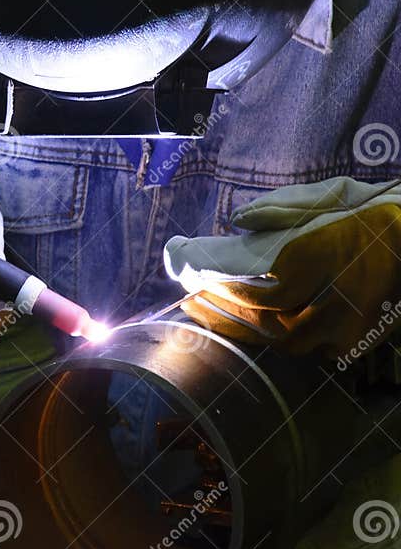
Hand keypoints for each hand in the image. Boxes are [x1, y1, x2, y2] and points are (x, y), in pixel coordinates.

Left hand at [164, 177, 400, 357]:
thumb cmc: (362, 215)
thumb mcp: (319, 202)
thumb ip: (275, 212)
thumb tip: (237, 222)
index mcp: (317, 263)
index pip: (253, 289)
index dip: (217, 289)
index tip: (187, 277)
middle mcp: (329, 303)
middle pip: (262, 322)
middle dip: (221, 313)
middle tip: (190, 302)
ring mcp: (344, 328)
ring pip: (281, 340)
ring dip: (244, 329)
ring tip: (210, 314)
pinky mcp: (354, 341)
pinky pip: (307, 347)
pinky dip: (276, 336)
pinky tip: (251, 325)